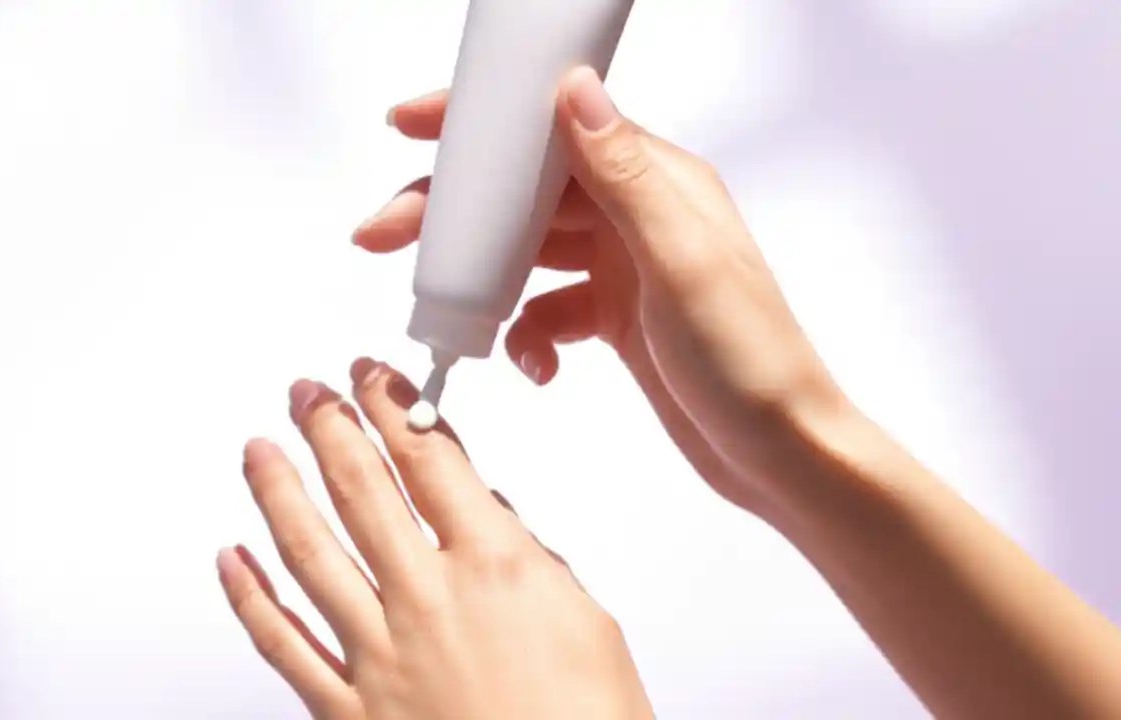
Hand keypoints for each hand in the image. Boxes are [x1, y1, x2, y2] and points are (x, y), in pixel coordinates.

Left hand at [217, 359, 653, 718]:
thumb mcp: (586, 621)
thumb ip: (532, 558)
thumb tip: (488, 512)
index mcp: (495, 567)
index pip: (429, 460)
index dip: (393, 405)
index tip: (375, 375)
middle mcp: (427, 599)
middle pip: (361, 490)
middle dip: (328, 428)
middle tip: (308, 391)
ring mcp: (379, 654)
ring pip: (309, 551)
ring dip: (277, 490)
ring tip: (259, 447)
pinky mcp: (349, 709)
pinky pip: (283, 643)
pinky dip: (248, 598)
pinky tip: (230, 559)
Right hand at [355, 68, 844, 512]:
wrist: (780, 452)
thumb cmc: (748, 359)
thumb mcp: (680, 261)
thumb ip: (624, 175)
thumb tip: (574, 88)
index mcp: (657, 182)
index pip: (552, 129)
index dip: (479, 127)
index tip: (410, 127)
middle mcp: (637, 215)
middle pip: (524, 195)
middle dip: (452, 212)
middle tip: (382, 235)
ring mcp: (624, 268)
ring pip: (527, 253)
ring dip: (482, 281)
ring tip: (448, 316)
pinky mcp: (616, 318)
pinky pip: (547, 309)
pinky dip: (526, 333)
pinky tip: (530, 365)